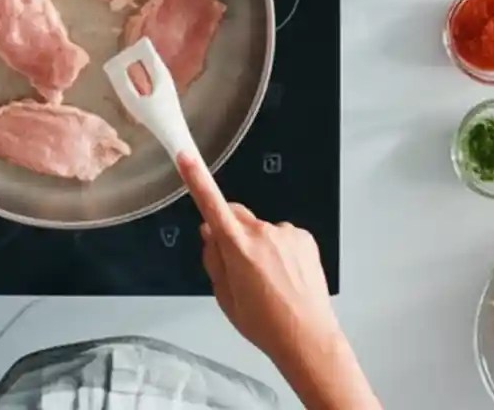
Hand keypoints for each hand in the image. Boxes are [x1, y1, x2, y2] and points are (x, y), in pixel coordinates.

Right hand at [178, 153, 379, 409]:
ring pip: (260, 230)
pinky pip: (282, 235)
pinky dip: (280, 250)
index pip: (211, 205)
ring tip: (269, 280)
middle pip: (236, 217)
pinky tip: (285, 275)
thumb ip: (213, 259)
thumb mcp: (224, 297)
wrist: (306, 337)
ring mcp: (286, 233)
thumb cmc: (263, 323)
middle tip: (238, 266)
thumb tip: (210, 232)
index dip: (196, 178)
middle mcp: (263, 234)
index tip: (186, 156)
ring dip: (259, 245)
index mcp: (237, 248)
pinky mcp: (304, 237)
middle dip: (231, 231)